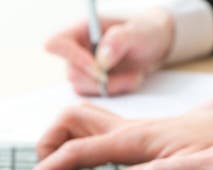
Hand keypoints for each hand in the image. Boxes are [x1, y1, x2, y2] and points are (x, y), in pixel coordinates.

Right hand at [45, 9, 173, 95]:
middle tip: (132, 77)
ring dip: (113, 87)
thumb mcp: (139, 32)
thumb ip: (119, 40)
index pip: (56, 44)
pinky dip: (116, 91)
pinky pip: (96, 95)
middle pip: (72, 74)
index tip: (99, 69)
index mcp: (82, 29)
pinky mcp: (92, 82)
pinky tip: (131, 79)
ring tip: (136, 76)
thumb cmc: (146, 30)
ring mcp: (83, 67)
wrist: (156, 43)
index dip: (73, 59)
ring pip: (84, 88)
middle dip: (102, 82)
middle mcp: (78, 48)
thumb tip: (102, 58)